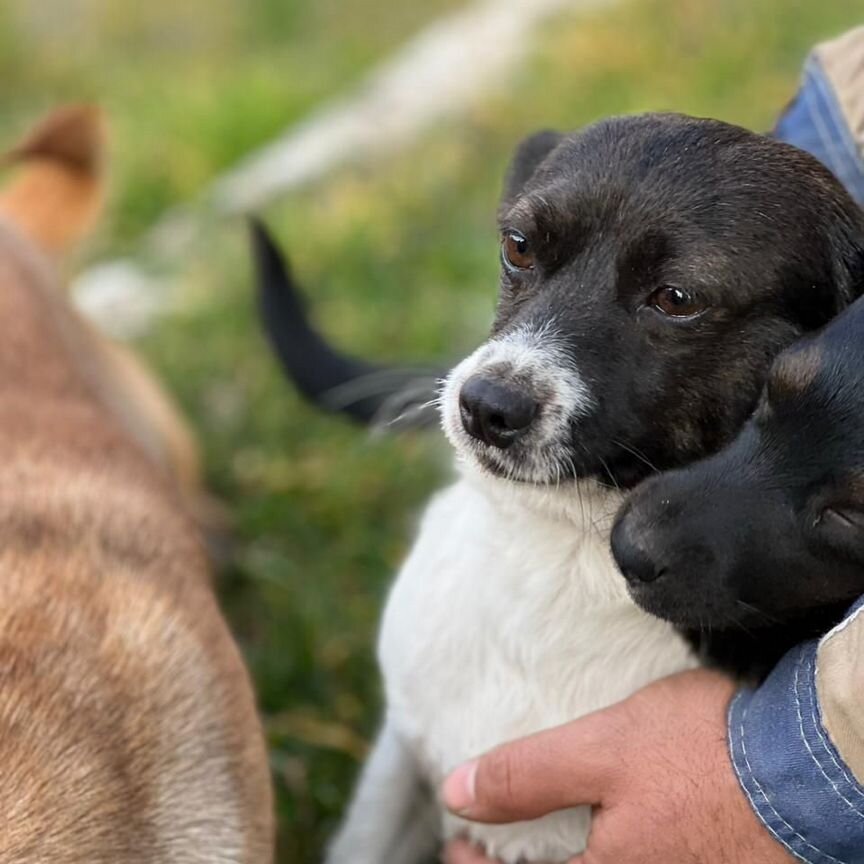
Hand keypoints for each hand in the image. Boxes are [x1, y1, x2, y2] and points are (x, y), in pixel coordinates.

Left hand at [440, 670, 795, 863]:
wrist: (808, 764)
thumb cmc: (705, 753)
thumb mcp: (601, 749)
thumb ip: (528, 776)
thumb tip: (458, 794)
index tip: (457, 847)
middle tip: (490, 849)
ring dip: (569, 863)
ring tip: (545, 846)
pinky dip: (610, 856)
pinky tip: (608, 833)